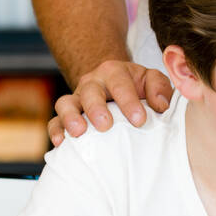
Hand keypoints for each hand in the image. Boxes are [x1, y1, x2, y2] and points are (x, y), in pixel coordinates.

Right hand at [49, 60, 171, 145]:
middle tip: (106, 126)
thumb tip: (160, 105)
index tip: (139, 120)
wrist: (116, 87)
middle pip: (89, 91)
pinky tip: (61, 143)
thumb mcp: (152, 80)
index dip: (128, 101)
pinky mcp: (67, 115)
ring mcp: (77, 98)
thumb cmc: (138, 87)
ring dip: (70, 118)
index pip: (120, 83)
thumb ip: (160, 88)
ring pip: (65, 103)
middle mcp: (92, 83)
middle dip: (96, 108)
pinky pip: (55, 121)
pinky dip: (56, 131)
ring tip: (79, 133)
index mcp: (114, 72)